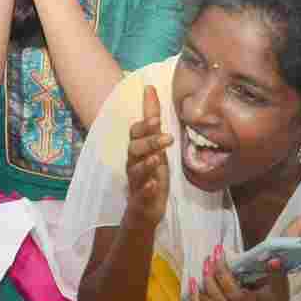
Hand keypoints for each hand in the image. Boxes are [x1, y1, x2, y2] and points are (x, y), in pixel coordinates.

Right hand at [122, 84, 170, 231]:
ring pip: (135, 170)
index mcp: (137, 150)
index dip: (145, 126)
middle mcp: (133, 164)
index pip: (135, 133)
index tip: (157, 118)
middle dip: (149, 142)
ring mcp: (135, 182)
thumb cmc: (151, 175)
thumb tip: (150, 89)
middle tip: (168, 137)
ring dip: (146, 163)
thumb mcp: (156, 147)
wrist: (144, 211)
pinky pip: (140, 194)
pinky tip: (154, 184)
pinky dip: (147, 188)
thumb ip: (152, 121)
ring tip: (157, 158)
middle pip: (134, 149)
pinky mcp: (140, 200)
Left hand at [189, 217, 300, 300]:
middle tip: (209, 256)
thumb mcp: (280, 289)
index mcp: (242, 300)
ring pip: (204, 300)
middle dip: (209, 270)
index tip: (218, 249)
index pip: (225, 279)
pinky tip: (192, 286)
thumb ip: (277, 273)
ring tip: (202, 266)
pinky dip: (195, 300)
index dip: (220, 262)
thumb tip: (273, 258)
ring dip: (200, 283)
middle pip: (211, 288)